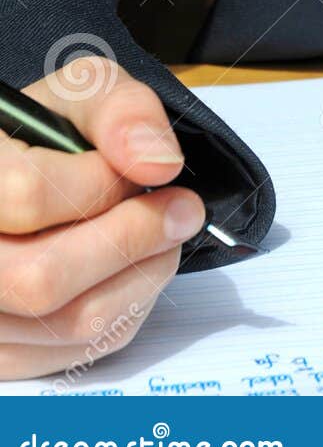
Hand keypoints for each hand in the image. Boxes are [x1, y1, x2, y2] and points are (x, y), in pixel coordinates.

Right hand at [0, 58, 205, 382]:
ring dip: (140, 277)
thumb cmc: (46, 134)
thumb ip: (121, 110)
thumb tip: (160, 162)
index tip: (147, 172)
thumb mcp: (80, 92)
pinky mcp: (6, 355)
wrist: (22, 174)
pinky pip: (76, 354)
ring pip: (67, 323)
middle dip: (132, 240)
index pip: (30, 195)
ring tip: (162, 236)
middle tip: (181, 210)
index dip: (102, 184)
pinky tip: (134, 271)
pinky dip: (124, 312)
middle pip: (42, 280)